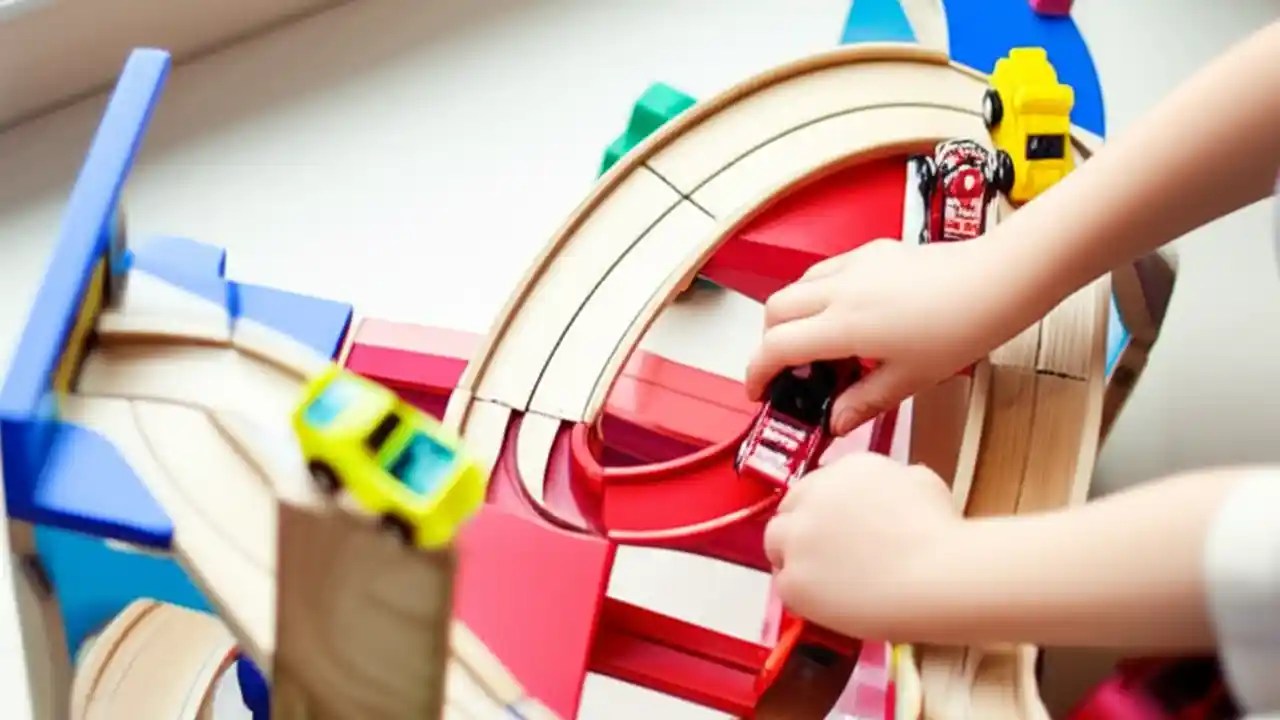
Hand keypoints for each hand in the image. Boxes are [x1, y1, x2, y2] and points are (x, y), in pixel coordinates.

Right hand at [745, 238, 1009, 434]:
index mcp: (844, 325)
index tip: (760, 390)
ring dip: (792, 315)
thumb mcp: (910, 380)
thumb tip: (837, 421)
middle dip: (768, 342)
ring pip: (796, 287)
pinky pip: (825, 270)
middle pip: (774, 311)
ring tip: (817, 344)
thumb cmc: (963, 325)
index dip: (758, 373)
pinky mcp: (872, 251)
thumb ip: (864, 403)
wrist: (996, 281)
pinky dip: (818, 293)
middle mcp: (841, 290)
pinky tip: (844, 314)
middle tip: (786, 370)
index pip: (776, 348)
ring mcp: (854, 265)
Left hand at [763, 452, 960, 639]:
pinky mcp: (793, 577)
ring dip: (795, 560)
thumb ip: (893, 483)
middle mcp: (814, 495)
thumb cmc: (942, 533)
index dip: (823, 511)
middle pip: (789, 511)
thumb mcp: (921, 484)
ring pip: (777, 546)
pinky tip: (829, 605)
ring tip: (825, 583)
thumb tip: (890, 494)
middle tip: (825, 557)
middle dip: (802, 531)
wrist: (938, 576)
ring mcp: (798, 536)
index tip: (836, 530)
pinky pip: (785, 585)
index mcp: (846, 468)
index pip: (816, 487)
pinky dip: (803, 595)